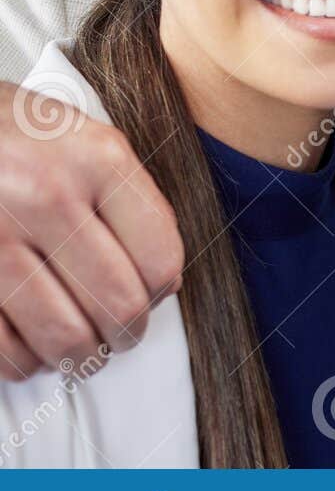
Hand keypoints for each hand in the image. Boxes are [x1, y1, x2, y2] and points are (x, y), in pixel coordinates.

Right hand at [0, 82, 182, 379]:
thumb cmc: (12, 131)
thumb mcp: (84, 138)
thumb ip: (128, 200)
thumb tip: (162, 278)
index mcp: (97, 159)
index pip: (160, 256)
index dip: (160, 292)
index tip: (151, 298)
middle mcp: (47, 195)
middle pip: (117, 304)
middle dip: (124, 333)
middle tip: (119, 335)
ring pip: (64, 335)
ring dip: (78, 355)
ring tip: (79, 348)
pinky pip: (3, 346)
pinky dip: (22, 360)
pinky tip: (29, 346)